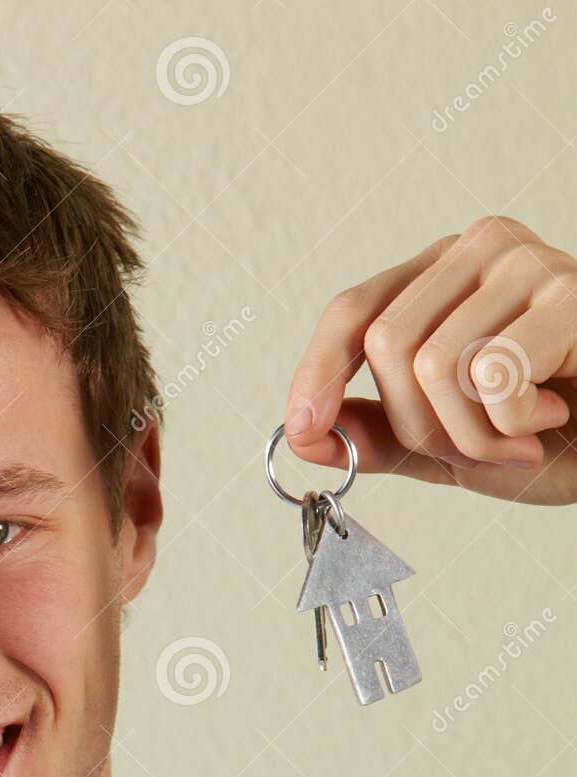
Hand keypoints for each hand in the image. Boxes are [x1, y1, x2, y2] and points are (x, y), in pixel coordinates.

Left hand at [284, 215, 576, 505]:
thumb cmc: (558, 433)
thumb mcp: (451, 444)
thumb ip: (380, 437)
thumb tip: (303, 436)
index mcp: (442, 276)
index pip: (353, 310)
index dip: (317, 371)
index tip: (303, 427)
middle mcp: (479, 251)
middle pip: (386, 346)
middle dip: (422, 427)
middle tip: (479, 448)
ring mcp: (526, 262)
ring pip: (433, 365)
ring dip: (473, 434)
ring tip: (522, 433)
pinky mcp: (568, 293)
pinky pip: (492, 373)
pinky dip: (513, 422)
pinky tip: (553, 410)